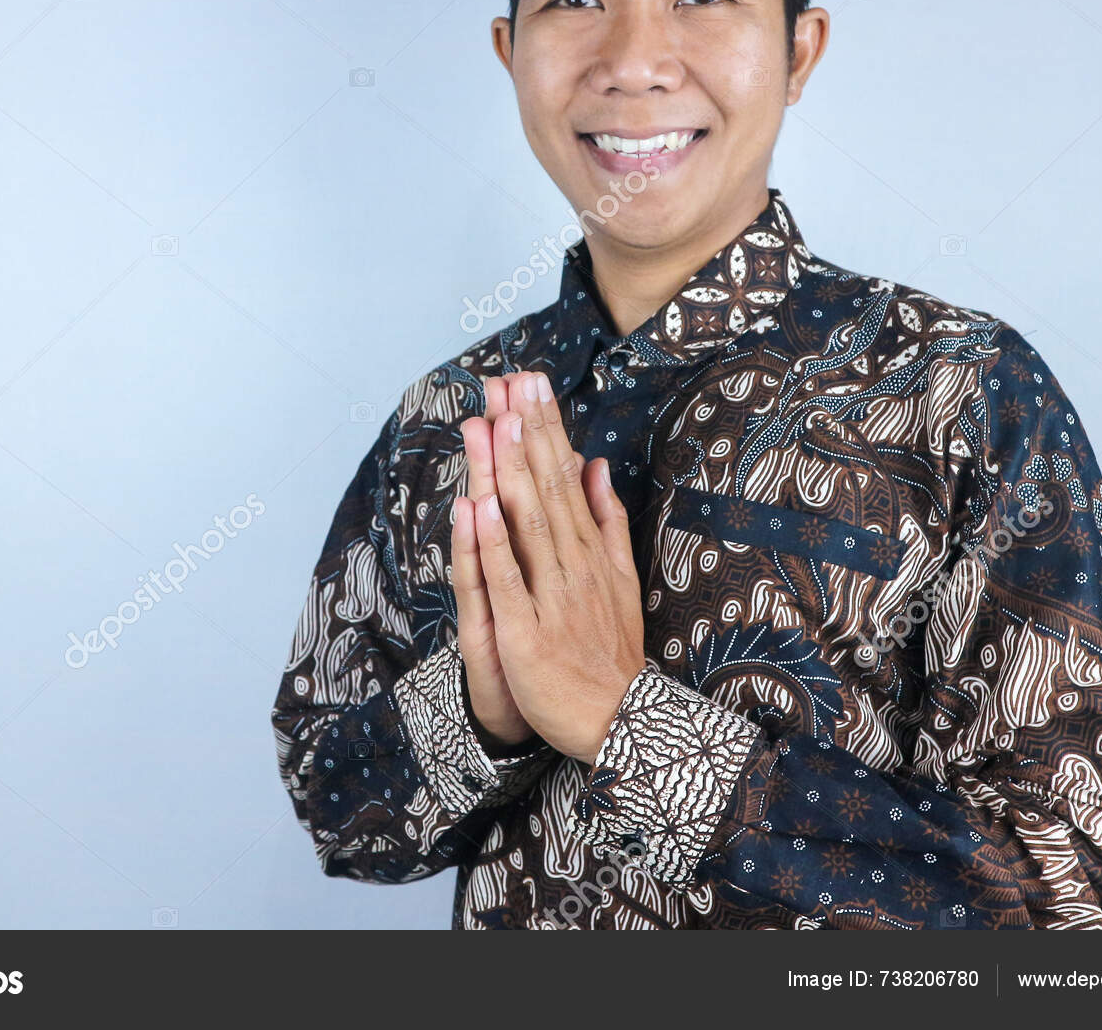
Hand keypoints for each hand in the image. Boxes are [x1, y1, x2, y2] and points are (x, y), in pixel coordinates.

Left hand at [460, 369, 645, 762]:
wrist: (621, 721)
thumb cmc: (611, 650)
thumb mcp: (620, 578)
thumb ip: (608, 522)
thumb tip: (596, 466)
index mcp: (590, 550)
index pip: (565, 478)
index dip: (546, 429)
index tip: (532, 384)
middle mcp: (574, 565)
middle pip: (546, 488)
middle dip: (527, 432)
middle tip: (512, 381)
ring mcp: (551, 596)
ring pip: (527, 524)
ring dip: (510, 471)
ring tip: (498, 422)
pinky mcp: (526, 631)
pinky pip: (507, 580)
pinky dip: (494, 543)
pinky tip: (481, 506)